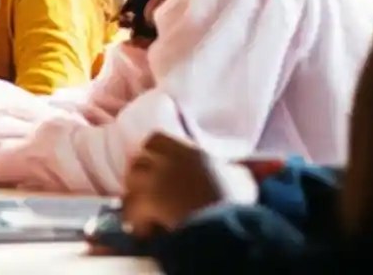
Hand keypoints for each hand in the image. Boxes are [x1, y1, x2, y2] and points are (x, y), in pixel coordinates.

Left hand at [122, 132, 257, 237]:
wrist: (225, 224)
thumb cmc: (236, 201)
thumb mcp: (241, 180)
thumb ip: (233, 171)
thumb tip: (235, 172)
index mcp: (188, 152)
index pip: (156, 139)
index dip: (152, 152)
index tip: (156, 164)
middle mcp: (167, 161)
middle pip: (138, 162)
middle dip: (139, 177)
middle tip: (147, 193)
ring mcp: (154, 180)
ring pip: (130, 185)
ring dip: (135, 200)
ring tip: (145, 215)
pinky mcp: (146, 202)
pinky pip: (130, 210)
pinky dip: (135, 222)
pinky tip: (145, 232)